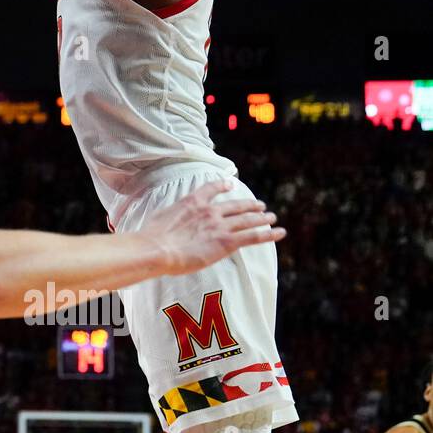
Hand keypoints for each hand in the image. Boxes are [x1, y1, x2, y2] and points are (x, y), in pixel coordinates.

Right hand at [144, 180, 284, 274]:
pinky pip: (253, 236)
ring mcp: (220, 226)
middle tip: (260, 205)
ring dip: (262, 218)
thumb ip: (171, 216)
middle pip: (235, 206)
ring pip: (247, 220)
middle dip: (249, 205)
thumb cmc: (152, 237)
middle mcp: (209, 211)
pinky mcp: (227, 242)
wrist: (158, 248)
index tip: (229, 183)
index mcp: (192, 202)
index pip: (210, 189)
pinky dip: (269, 234)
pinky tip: (280, 232)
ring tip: (271, 217)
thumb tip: (166, 222)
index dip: (221, 185)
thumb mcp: (160, 217)